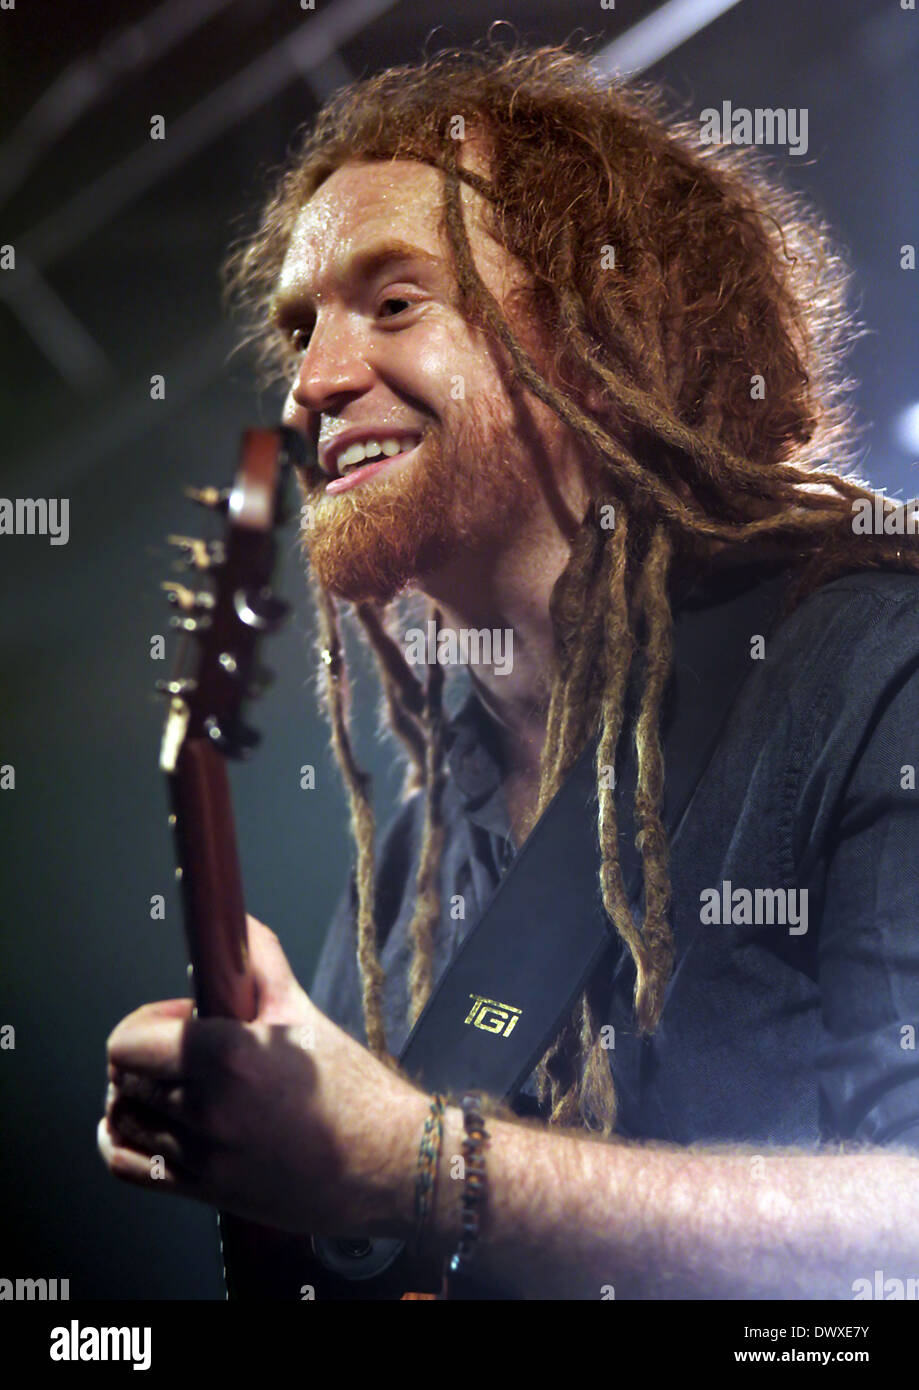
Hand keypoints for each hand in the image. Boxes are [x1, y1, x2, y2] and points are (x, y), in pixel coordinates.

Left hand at [97, 916, 426, 1236]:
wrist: (386, 1164)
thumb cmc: (353, 1090)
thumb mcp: (305, 1013)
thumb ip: (261, 961)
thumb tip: (235, 923)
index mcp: (232, 1056)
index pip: (131, 1040)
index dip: (147, 1021)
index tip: (178, 1017)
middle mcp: (210, 1108)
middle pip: (123, 1077)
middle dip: (144, 1054)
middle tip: (181, 1047)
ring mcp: (205, 1157)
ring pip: (123, 1119)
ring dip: (134, 1095)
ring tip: (166, 1083)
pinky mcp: (206, 1192)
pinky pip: (128, 1166)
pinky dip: (119, 1140)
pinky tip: (138, 1122)